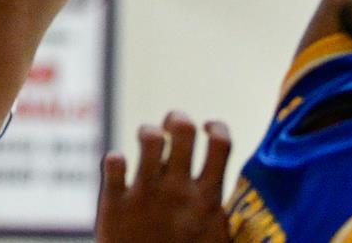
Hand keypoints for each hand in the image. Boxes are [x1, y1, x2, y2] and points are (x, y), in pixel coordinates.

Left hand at [96, 113, 234, 242]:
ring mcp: (145, 194)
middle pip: (183, 130)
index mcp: (208, 200)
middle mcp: (178, 190)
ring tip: (147, 144)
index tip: (208, 129)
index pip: (221, 143)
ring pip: (149, 137)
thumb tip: (238, 200)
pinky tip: (118, 169)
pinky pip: (113, 162)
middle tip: (172, 129)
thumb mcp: (216, 241)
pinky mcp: (114, 204)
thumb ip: (220, 214)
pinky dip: (114, 160)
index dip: (216, 127)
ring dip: (148, 133)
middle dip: (177, 120)